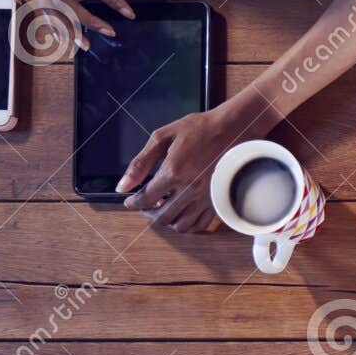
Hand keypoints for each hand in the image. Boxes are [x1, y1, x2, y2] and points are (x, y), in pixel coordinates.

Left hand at [117, 104, 255, 231]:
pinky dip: (187, 224)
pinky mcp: (218, 201)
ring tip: (164, 209)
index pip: (146, 199)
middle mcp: (190, 189)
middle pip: (162, 217)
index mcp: (173, 172)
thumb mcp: (162, 138)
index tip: (129, 202)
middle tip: (145, 206)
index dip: (133, 203)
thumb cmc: (198, 129)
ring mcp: (206, 198)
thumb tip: (123, 185)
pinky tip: (182, 212)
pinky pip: (200, 225)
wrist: (232, 129)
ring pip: (181, 225)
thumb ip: (140, 163)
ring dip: (168, 220)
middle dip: (148, 213)